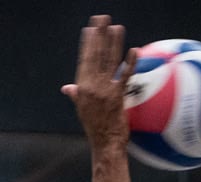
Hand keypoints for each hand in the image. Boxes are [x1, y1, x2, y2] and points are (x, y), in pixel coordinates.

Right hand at [62, 15, 137, 151]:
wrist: (105, 144)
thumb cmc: (95, 128)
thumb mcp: (82, 109)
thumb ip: (76, 95)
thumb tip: (67, 88)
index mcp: (82, 88)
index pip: (85, 59)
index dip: (88, 43)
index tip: (90, 28)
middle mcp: (91, 87)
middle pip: (96, 55)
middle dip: (99, 35)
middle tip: (102, 18)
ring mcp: (104, 91)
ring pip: (109, 62)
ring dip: (113, 43)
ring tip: (117, 27)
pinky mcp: (117, 97)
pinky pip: (124, 77)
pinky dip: (129, 63)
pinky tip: (133, 50)